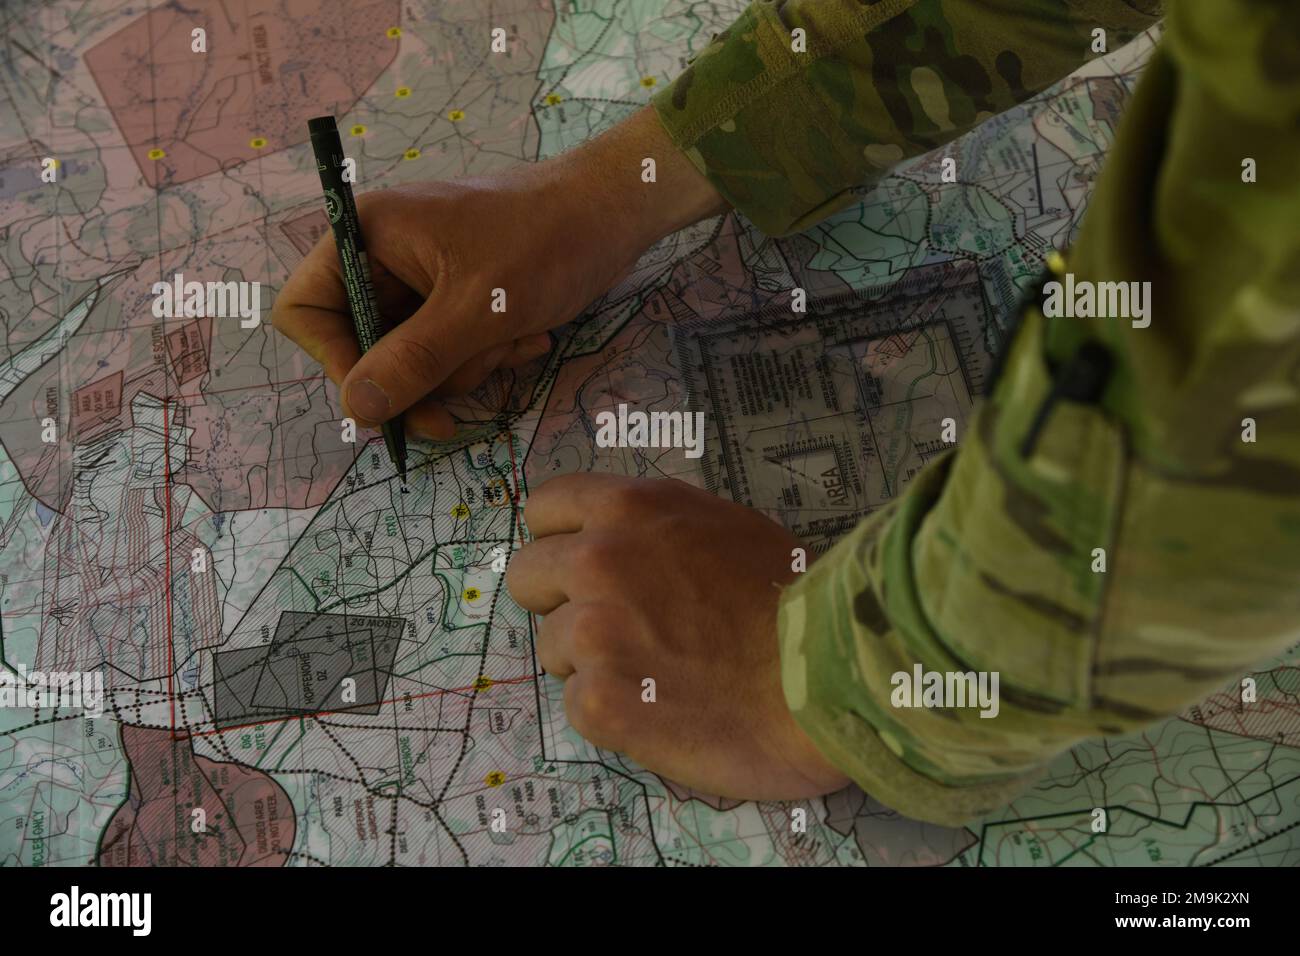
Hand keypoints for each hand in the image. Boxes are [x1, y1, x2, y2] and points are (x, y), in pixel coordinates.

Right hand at [271, 108, 725, 438]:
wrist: (614, 212)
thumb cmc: (545, 243)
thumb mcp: (476, 310)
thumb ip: (413, 361)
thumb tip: (356, 409)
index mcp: (365, 235)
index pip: (306, 311)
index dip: (336, 362)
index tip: (384, 400)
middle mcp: (383, 256)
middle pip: (361, 346)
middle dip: (422, 375)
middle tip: (463, 402)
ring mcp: (420, 278)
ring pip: (411, 359)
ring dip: (465, 368)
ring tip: (514, 341)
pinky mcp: (456, 297)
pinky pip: (449, 351)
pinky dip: (486, 354)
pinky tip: (528, 337)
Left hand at [505, 474, 849, 800]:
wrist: (826, 676)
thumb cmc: (793, 601)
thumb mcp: (723, 525)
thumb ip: (656, 528)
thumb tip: (618, 540)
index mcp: (629, 508)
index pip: (544, 506)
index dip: (560, 539)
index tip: (580, 567)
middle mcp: (598, 559)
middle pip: (527, 576)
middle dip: (562, 601)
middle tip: (617, 628)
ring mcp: (591, 631)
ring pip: (551, 646)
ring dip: (592, 662)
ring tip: (659, 673)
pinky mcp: (597, 700)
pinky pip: (576, 704)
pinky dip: (612, 713)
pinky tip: (663, 709)